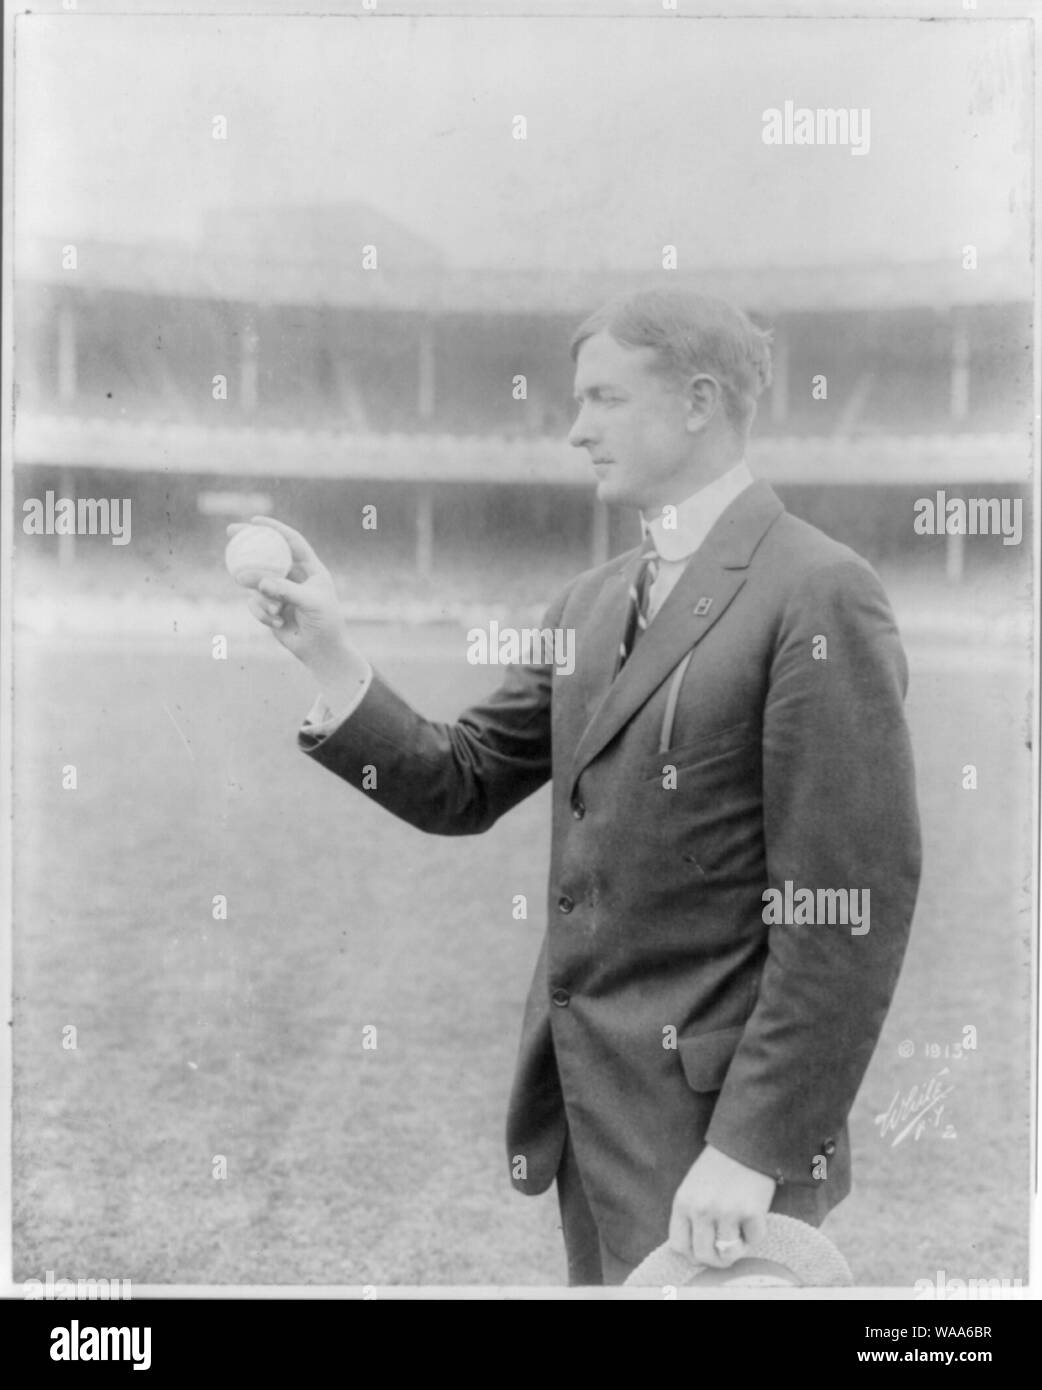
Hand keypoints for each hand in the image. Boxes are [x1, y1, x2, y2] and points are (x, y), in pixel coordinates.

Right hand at [228, 517, 363, 687]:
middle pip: (267, 554)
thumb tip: (259, 580)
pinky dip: (262, 613)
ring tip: (276, 611)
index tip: (255, 521)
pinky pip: (255, 604)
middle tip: (229, 533)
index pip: (292, 541)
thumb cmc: (325, 624)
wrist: (321, 652)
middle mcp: (294, 577)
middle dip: (248, 543)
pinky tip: (276, 623)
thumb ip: (285, 590)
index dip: (274, 528)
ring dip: (263, 598)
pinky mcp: (271, 608)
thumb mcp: (310, 603)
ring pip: (257, 583)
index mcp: (310, 569)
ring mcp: (281, 592)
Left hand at [668, 1144, 775, 1267]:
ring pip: (728, 1254)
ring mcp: (726, 1212)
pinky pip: (754, 1242)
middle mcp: (701, 1210)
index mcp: (683, 1202)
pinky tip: (754, 1217)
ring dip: (738, 1248)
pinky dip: (755, 1234)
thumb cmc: (718, 1167)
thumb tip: (695, 1255)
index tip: (704, 1252)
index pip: (679, 1246)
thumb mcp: (693, 1188)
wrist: (745, 1141)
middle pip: (703, 1256)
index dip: (692, 1255)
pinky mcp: (751, 1212)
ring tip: (741, 1231)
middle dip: (715, 1259)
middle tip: (726, 1249)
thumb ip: (691, 1217)